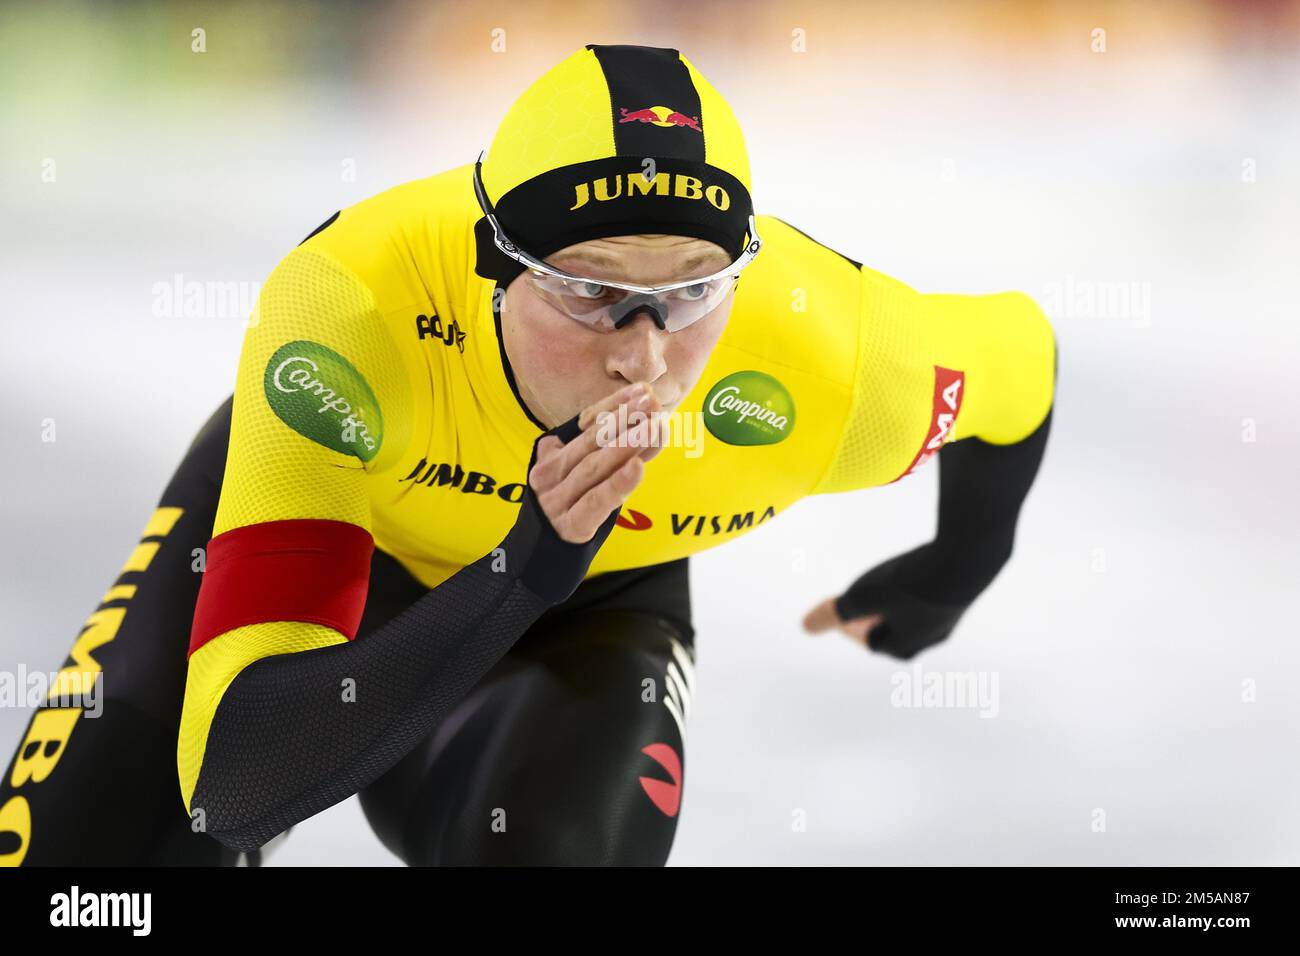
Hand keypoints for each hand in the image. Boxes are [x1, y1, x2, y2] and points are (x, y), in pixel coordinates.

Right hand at [528, 382, 664, 543]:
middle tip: (651, 401)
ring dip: (626, 444)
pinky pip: (595, 502)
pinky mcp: (568, 527)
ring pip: (594, 468)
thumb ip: (619, 453)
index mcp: (551, 453)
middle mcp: (549, 473)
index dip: (615, 406)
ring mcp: (555, 500)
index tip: (643, 390)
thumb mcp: (587, 475)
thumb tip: (657, 424)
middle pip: (591, 441)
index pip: (586, 423)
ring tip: (652, 425)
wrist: (539, 557)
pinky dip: (617, 484)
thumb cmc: (572, 507)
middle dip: (624, 419)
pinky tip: (638, 468)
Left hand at [801, 549, 969, 658]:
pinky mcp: (964, 591)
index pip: (874, 643)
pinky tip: (917, 568)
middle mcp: (932, 636)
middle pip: (898, 634)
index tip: (843, 616)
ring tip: (889, 586)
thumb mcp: (862, 597)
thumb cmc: (909, 584)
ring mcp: (952, 614)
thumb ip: (835, 612)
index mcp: (906, 645)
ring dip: (900, 604)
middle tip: (863, 606)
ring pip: (919, 615)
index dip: (854, 630)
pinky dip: (919, 587)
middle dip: (878, 621)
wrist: (967, 559)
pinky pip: (935, 594)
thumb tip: (806, 627)